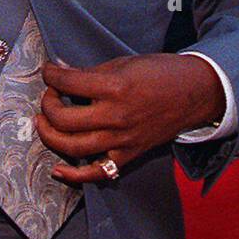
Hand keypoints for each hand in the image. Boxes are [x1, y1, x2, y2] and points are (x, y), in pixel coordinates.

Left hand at [37, 53, 227, 185]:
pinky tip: (58, 169)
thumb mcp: (123, 63)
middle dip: (47, 105)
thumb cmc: (160, 73)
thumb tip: (61, 70)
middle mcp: (116, 116)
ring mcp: (122, 139)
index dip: (51, 75)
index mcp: (115, 88)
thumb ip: (90, 71)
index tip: (48, 72)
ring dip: (50, 135)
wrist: (194, 93)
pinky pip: (97, 173)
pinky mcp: (129, 155)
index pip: (68, 83)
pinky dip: (74, 176)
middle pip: (64, 119)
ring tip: (44, 122)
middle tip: (49, 96)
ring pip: (73, 147)